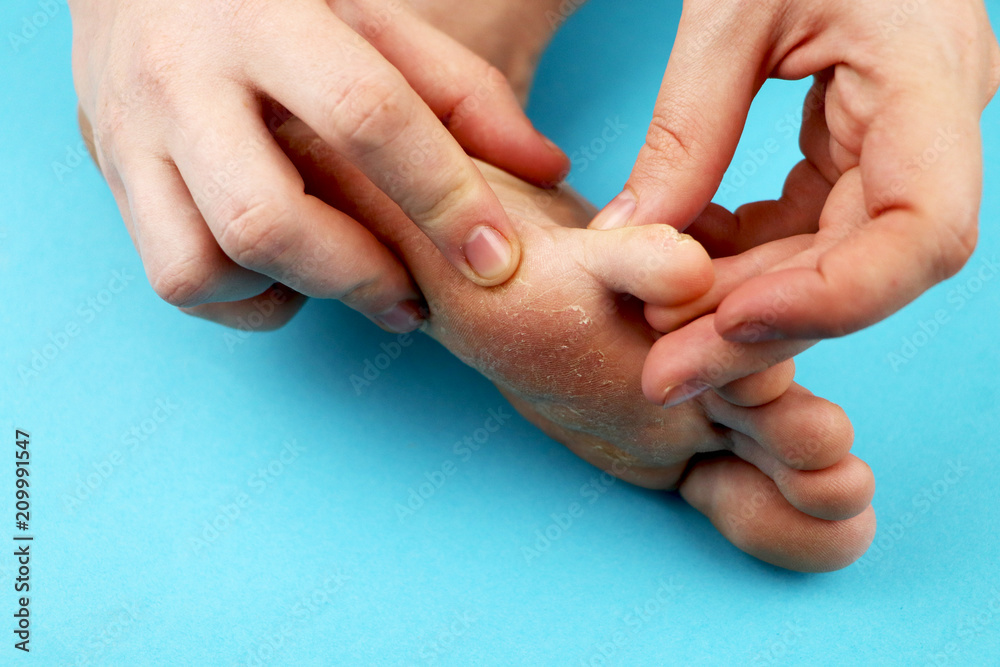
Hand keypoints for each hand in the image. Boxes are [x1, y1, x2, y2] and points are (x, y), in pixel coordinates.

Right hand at [69, 0, 567, 331]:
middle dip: (358, 276)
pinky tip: (285, 270)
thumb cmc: (284, 3)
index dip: (441, 196)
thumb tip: (546, 168)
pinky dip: (243, 298)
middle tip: (411, 296)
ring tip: (340, 274)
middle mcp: (183, 76)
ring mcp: (132, 132)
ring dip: (290, 293)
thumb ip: (461, 91)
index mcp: (267, 14)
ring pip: (202, 265)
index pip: (365, 115)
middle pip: (267, 218)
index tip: (495, 258)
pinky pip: (176, 279)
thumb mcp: (374, 20)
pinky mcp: (110, 175)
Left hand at [591, 0, 999, 354]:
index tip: (731, 322)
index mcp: (928, 79)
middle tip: (662, 370)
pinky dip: (741, 258)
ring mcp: (895, 146)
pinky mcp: (852, 152)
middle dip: (758, 327)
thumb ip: (687, 129)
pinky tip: (680, 266)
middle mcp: (929, 128)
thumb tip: (633, 242)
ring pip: (829, 262)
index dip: (834, 298)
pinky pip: (804, 230)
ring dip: (740, 304)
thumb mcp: (727, 11)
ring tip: (656, 331)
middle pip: (863, 269)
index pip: (923, 231)